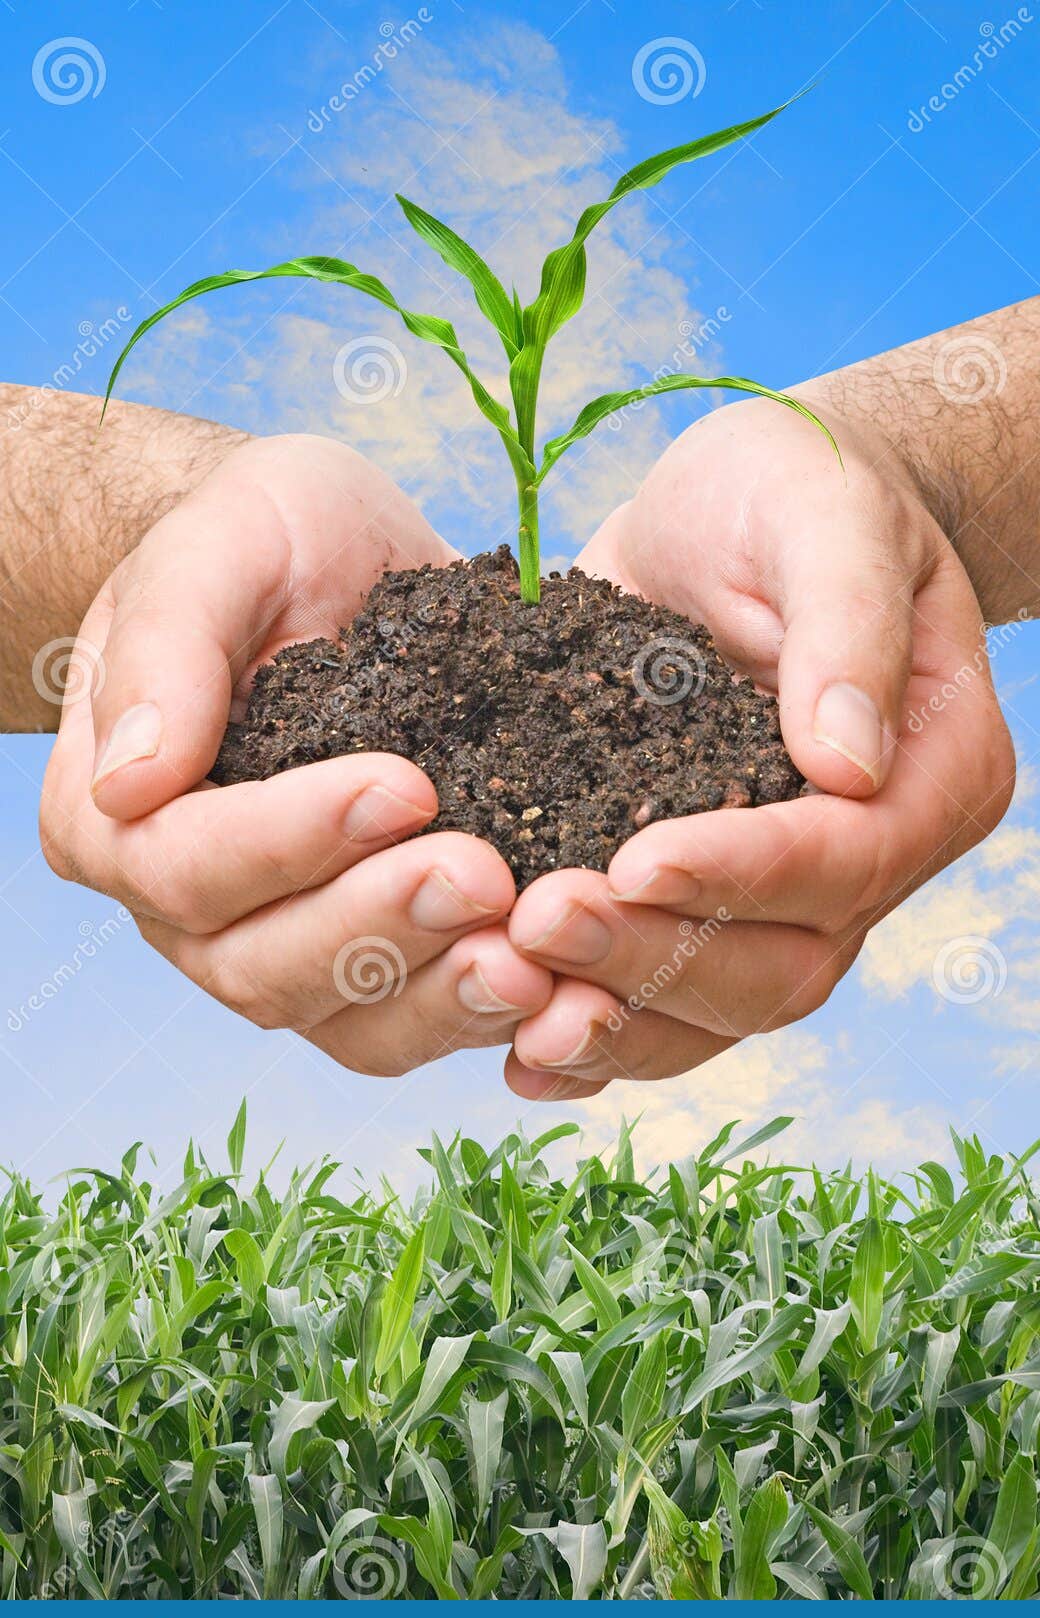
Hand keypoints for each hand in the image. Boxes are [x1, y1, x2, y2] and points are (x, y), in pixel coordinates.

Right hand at [41, 434, 552, 1074]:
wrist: (340, 562)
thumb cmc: (265, 540)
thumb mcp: (217, 546)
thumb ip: (166, 648)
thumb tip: (128, 782)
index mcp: (119, 821)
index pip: (187, 866)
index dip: (291, 840)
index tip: (406, 785)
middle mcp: (188, 912)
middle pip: (264, 967)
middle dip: (380, 927)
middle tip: (485, 877)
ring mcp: (281, 949)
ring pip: (347, 1022)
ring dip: (440, 998)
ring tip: (531, 961)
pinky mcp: (376, 967)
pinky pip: (419, 1021)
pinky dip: (486, 1012)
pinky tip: (560, 985)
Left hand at [502, 395, 1015, 1099]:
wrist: (740, 510)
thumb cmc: (798, 490)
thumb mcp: (826, 517)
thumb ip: (846, 626)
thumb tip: (847, 765)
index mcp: (932, 774)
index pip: (847, 856)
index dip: (746, 871)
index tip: (636, 858)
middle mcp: (869, 860)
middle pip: (782, 962)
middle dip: (658, 954)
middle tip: (540, 921)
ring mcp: (783, 897)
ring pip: (718, 1010)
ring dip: (614, 1017)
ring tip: (510, 1003)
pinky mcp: (700, 902)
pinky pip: (662, 1005)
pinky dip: (592, 1036)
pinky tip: (513, 1057)